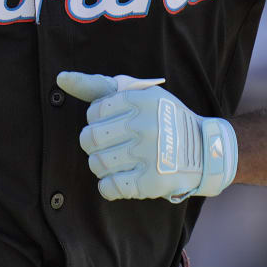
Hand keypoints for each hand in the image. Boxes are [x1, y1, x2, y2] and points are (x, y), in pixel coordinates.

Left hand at [56, 71, 236, 202]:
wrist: (204, 151)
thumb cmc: (163, 118)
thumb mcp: (139, 94)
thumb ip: (100, 87)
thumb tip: (61, 78)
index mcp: (142, 100)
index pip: (94, 112)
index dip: (98, 119)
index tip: (115, 122)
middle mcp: (146, 125)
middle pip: (90, 139)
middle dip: (95, 143)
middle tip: (111, 144)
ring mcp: (149, 156)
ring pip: (96, 164)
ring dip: (102, 164)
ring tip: (118, 160)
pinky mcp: (151, 183)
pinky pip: (108, 187)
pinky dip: (110, 185)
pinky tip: (124, 177)